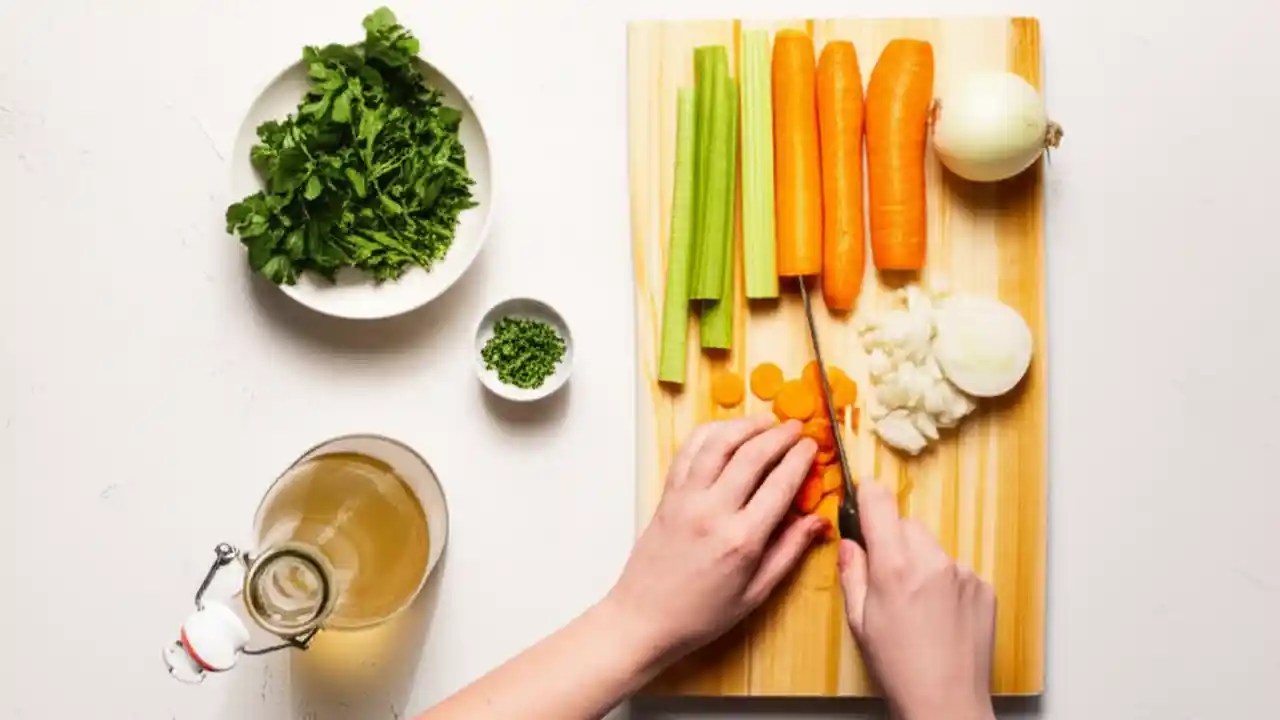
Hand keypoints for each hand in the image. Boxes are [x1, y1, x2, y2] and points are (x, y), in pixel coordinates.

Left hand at [605, 415, 826, 662]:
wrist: (644, 618)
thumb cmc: (702, 614)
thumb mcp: (755, 594)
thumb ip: (788, 552)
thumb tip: (819, 521)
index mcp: (742, 540)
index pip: (779, 485)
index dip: (799, 459)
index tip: (813, 446)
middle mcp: (713, 511)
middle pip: (751, 455)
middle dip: (779, 435)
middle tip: (797, 427)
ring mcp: (686, 499)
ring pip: (717, 444)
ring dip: (745, 425)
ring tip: (766, 420)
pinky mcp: (667, 494)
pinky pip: (688, 452)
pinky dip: (709, 433)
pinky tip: (726, 430)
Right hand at [838, 481, 995, 719]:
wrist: (946, 702)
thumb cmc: (897, 668)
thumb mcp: (859, 621)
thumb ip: (852, 573)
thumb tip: (850, 543)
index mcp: (894, 567)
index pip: (880, 502)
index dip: (868, 494)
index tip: (863, 495)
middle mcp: (932, 561)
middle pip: (908, 524)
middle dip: (894, 539)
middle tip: (887, 575)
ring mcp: (963, 573)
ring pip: (933, 547)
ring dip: (921, 561)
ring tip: (917, 605)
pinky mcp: (984, 587)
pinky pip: (957, 569)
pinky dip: (945, 582)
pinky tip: (940, 615)